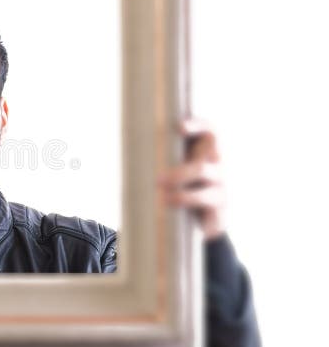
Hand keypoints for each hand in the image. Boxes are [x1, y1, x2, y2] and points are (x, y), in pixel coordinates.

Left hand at [158, 118, 226, 239]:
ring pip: (202, 169)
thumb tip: (125, 148)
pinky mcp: (219, 201)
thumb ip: (158, 159)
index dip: (197, 124)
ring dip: (178, 175)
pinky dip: (183, 197)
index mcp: (203, 149)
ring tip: (157, 183)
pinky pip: (204, 196)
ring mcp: (220, 180)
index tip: (179, 127)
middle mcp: (216, 161)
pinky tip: (166, 201)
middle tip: (157, 170)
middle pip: (209, 146)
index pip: (208, 129)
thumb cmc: (179, 190)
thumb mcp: (171, 171)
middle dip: (182, 148)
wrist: (199, 221)